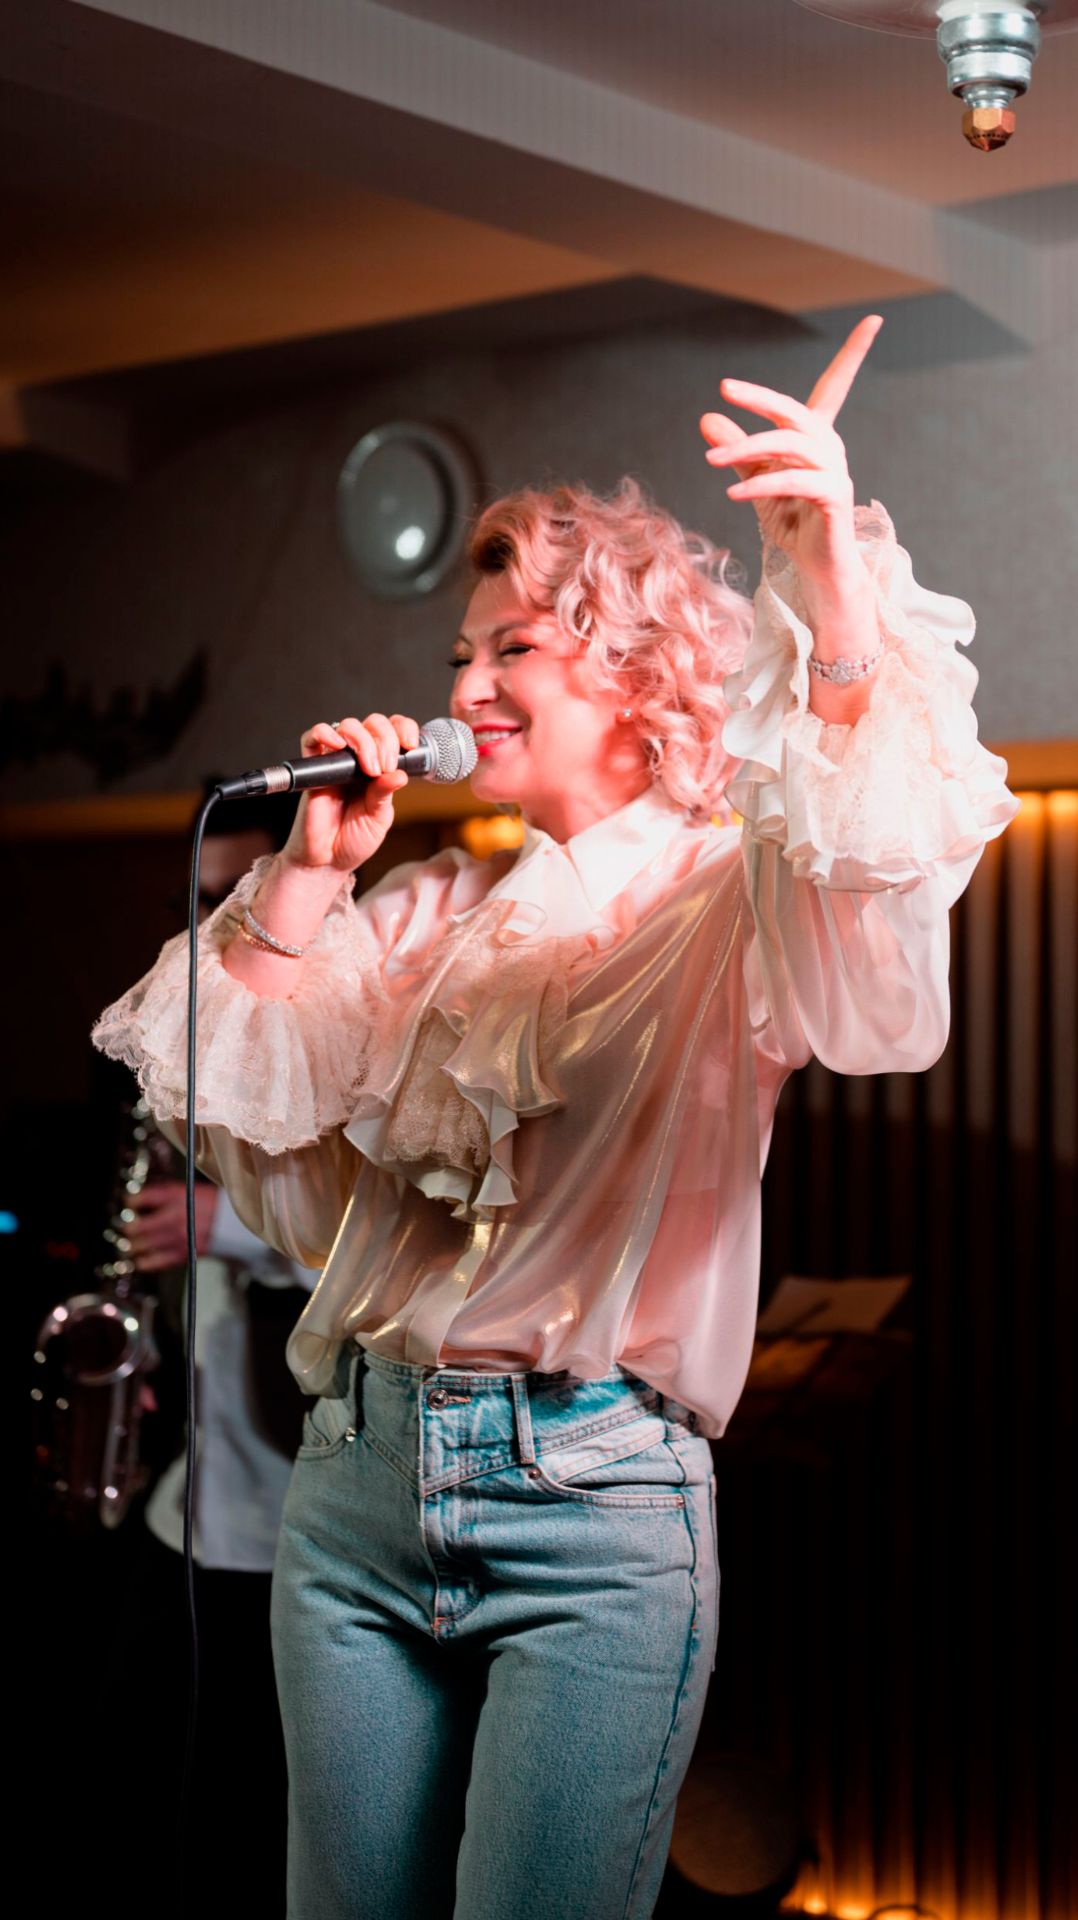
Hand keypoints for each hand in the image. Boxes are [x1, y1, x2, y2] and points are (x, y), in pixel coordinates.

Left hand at [127, 1180, 217, 1272]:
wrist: (236, 1221)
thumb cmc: (213, 1204)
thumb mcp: (189, 1189)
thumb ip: (165, 1194)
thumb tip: (142, 1199)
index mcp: (176, 1196)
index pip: (143, 1198)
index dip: (130, 1201)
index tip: (128, 1202)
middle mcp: (175, 1216)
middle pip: (138, 1226)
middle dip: (128, 1228)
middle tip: (125, 1228)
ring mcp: (179, 1236)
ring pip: (144, 1245)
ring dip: (133, 1246)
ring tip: (129, 1246)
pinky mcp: (185, 1252)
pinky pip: (159, 1260)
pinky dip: (146, 1262)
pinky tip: (140, 1262)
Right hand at [281, 712, 420, 873]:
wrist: (326, 861)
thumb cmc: (353, 840)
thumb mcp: (378, 818)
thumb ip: (385, 794)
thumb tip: (399, 773)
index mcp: (380, 767)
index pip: (394, 732)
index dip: (403, 729)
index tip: (411, 744)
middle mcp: (359, 759)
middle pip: (373, 723)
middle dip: (385, 739)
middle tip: (385, 767)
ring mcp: (336, 761)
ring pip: (349, 726)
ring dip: (363, 741)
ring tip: (369, 769)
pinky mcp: (313, 767)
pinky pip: (312, 738)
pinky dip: (323, 733)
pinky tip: (336, 744)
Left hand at [700, 314, 882, 585]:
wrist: (815, 568)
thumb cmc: (792, 522)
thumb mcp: (755, 481)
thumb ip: (737, 450)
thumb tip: (706, 417)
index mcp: (817, 437)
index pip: (836, 385)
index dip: (854, 353)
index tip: (876, 319)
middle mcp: (830, 447)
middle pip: (795, 410)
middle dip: (760, 397)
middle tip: (725, 388)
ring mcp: (836, 471)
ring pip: (790, 445)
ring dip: (746, 448)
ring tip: (710, 461)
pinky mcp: (834, 497)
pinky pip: (795, 480)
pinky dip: (760, 484)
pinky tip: (732, 493)